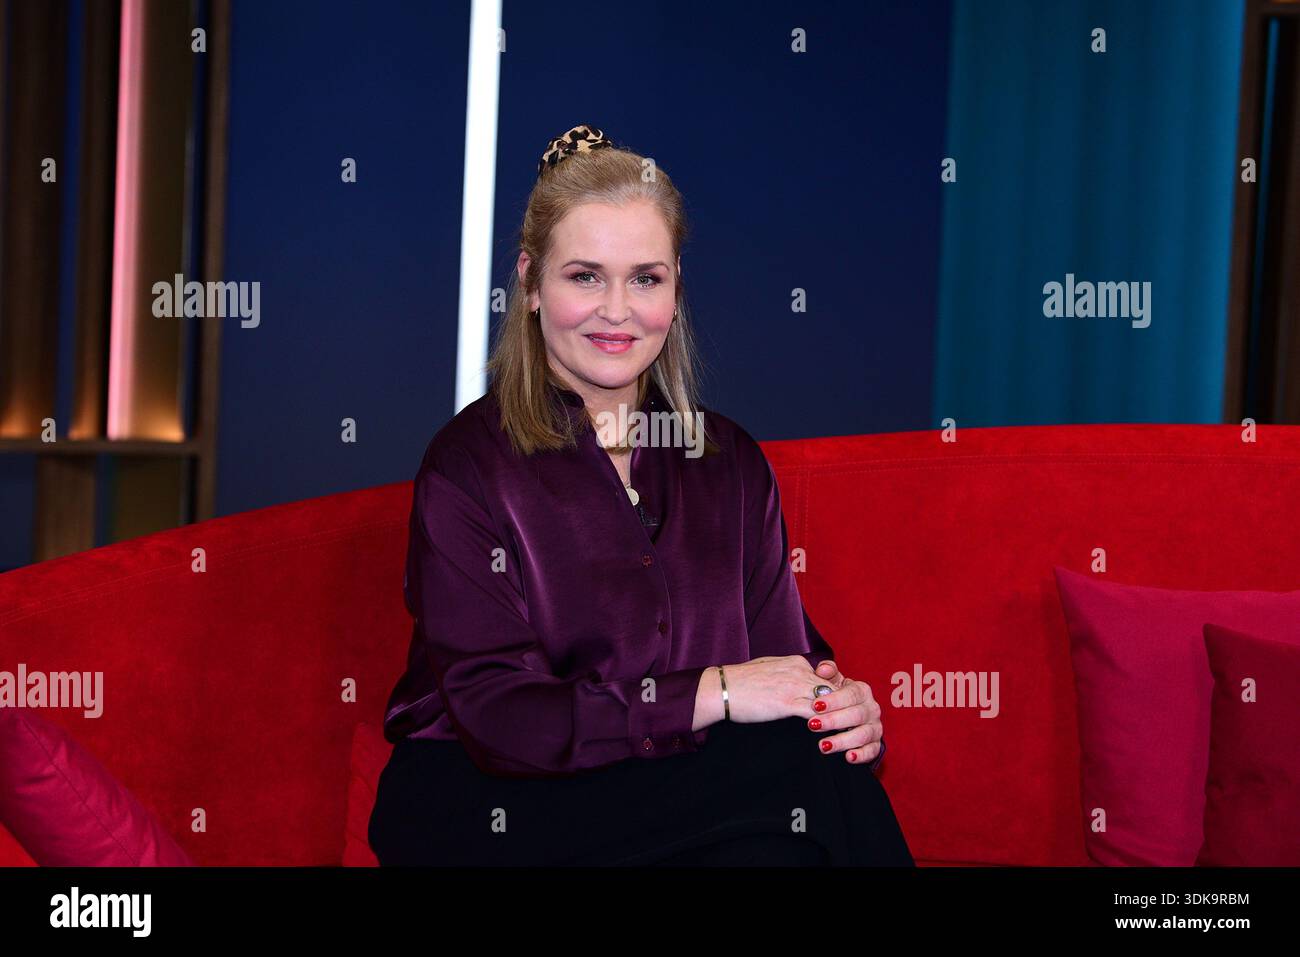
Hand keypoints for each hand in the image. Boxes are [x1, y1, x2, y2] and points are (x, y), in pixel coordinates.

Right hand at [719, 655, 845, 723]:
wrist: (722, 688)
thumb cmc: (741, 681)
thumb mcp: (769, 668)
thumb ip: (787, 673)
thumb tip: (796, 681)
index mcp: (796, 662)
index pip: (828, 676)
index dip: (838, 694)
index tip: (845, 708)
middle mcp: (799, 671)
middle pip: (834, 688)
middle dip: (846, 706)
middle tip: (856, 723)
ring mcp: (795, 686)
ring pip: (830, 701)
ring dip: (841, 718)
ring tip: (851, 733)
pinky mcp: (787, 703)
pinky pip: (817, 714)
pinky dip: (828, 725)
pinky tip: (833, 737)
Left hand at [807, 663, 883, 764]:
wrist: (847, 714)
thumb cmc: (836, 697)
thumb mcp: (831, 682)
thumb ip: (827, 672)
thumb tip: (823, 668)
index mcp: (862, 691)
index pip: (851, 694)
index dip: (834, 700)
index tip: (815, 705)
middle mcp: (872, 708)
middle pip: (856, 715)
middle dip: (833, 721)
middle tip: (812, 725)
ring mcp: (875, 727)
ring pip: (863, 734)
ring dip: (842, 741)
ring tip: (823, 746)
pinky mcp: (875, 745)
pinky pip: (872, 751)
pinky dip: (861, 755)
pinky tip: (848, 757)